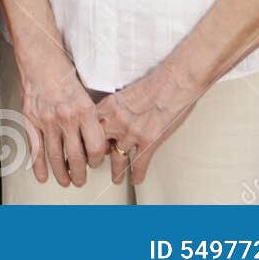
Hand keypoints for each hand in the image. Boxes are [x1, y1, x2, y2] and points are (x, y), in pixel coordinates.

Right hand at [15, 45, 107, 186]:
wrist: (40, 56)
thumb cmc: (62, 71)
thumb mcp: (85, 93)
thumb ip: (89, 117)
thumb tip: (95, 141)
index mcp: (84, 110)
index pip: (95, 147)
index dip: (97, 160)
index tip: (96, 162)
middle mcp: (66, 116)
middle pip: (76, 157)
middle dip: (80, 173)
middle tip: (81, 180)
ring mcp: (46, 119)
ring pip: (55, 156)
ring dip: (61, 174)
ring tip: (65, 181)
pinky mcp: (30, 118)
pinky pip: (35, 148)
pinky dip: (38, 165)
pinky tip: (42, 176)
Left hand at [95, 63, 201, 185]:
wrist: (175, 80)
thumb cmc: (156, 81)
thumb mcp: (127, 90)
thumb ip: (117, 106)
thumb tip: (113, 116)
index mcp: (110, 105)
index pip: (90, 127)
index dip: (86, 139)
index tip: (83, 147)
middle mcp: (117, 120)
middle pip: (98, 145)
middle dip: (95, 158)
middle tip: (93, 165)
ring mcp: (132, 132)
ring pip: (117, 158)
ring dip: (116, 171)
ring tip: (116, 178)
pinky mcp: (149, 141)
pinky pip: (139, 164)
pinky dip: (137, 174)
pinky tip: (136, 179)